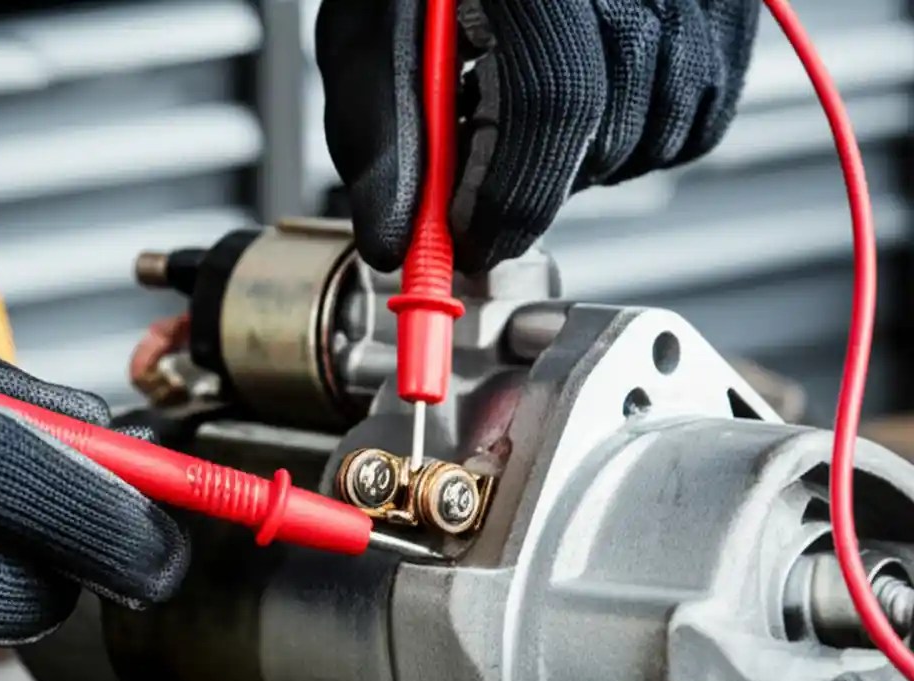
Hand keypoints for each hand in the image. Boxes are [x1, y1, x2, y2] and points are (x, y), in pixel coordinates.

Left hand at [316, 0, 759, 272]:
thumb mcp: (373, 28)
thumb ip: (382, 134)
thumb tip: (401, 238)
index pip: (554, 101)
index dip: (510, 194)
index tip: (469, 239)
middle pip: (611, 126)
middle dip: (539, 183)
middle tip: (483, 176)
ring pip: (663, 130)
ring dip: (589, 164)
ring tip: (526, 118)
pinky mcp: (724, 3)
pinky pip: (702, 110)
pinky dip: (643, 139)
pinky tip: (587, 111)